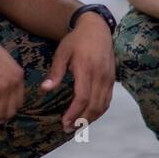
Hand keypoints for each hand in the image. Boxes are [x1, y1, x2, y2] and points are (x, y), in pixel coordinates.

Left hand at [43, 12, 115, 132]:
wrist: (97, 28)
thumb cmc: (76, 40)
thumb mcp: (62, 53)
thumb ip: (55, 72)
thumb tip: (46, 89)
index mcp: (86, 68)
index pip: (82, 97)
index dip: (74, 113)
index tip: (64, 122)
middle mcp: (100, 75)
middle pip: (94, 106)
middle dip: (81, 120)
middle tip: (68, 129)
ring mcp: (108, 78)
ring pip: (102, 105)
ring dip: (90, 119)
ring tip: (77, 126)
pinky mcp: (112, 80)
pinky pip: (107, 101)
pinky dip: (99, 112)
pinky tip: (88, 116)